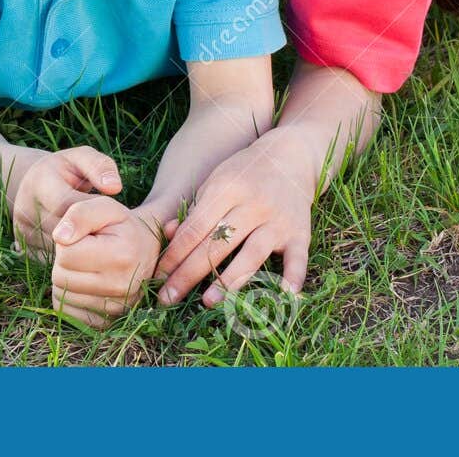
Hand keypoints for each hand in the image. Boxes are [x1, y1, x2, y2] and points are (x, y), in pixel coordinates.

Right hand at [10, 146, 121, 262]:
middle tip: (106, 232)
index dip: (90, 213)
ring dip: (80, 247)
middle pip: (62, 230)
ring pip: (57, 249)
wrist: (34, 185)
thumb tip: (114, 187)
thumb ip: (101, 167)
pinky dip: (69, 258)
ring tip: (97, 239)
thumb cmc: (66, 170)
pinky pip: (50, 260)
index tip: (107, 215)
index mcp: (40, 182)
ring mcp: (22, 230)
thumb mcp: (82, 158)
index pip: (67, 205)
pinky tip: (82, 247)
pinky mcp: (23, 248)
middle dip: (87, 233)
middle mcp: (25, 207)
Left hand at [50, 197, 163, 327]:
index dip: (67, 241)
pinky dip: (68, 297)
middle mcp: (121, 287)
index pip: (66, 255)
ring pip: (61, 296)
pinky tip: (83, 283)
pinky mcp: (106, 323)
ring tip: (85, 265)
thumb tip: (59, 237)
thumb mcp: (105, 208)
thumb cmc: (121, 226)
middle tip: (82, 251)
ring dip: (66, 278)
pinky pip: (67, 313)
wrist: (145, 250)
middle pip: (60, 277)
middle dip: (64, 260)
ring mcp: (115, 309)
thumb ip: (80, 214)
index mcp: (122, 255)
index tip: (83, 237)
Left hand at [153, 132, 312, 307]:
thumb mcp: (216, 180)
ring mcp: (278, 220)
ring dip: (230, 280)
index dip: (174, 255)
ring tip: (209, 301)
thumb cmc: (245, 173)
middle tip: (168, 298)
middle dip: (189, 273)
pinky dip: (293, 276)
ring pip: (252, 254)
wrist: (291, 156)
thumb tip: (168, 235)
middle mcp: (253, 205)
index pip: (195, 228)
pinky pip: (298, 258)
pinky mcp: (300, 232)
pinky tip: (285, 296)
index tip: (157, 277)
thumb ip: (194, 209)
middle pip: (217, 244)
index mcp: (227, 188)